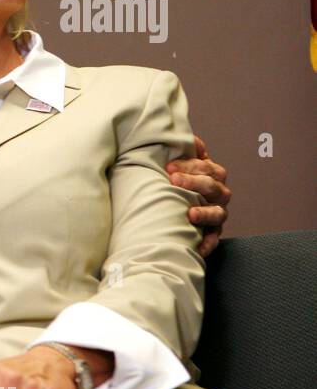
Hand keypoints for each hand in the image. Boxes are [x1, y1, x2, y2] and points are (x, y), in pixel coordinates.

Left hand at [167, 135, 229, 256]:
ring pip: (218, 213)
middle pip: (213, 187)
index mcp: (211, 175)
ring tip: (190, 214)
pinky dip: (208, 243)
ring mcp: (216, 213)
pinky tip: (199, 248)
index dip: (190, 166)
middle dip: (194, 182)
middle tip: (173, 180)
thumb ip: (185, 149)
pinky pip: (214, 238)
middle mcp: (217, 194)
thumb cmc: (175, 180)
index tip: (169, 167)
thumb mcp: (179, 163)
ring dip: (205, 213)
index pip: (207, 167)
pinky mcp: (211, 232)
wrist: (170, 205)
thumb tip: (190, 139)